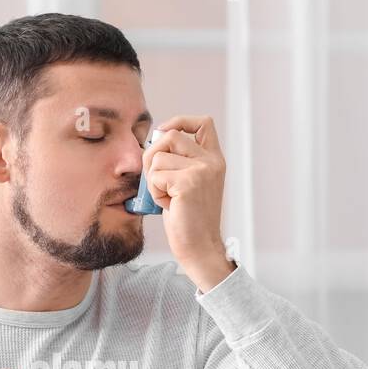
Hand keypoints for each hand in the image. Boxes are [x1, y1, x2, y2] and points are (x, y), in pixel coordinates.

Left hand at [143, 114, 230, 283]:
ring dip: (153, 180)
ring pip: (158, 158)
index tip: (164, 132)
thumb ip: (180, 160)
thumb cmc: (189, 219)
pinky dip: (154, 193)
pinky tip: (168, 205)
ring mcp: (201, 171)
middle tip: (157, 181)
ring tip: (169, 198)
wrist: (200, 247)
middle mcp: (212, 162)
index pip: (203, 123)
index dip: (180, 121)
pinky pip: (155, 177)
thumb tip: (155, 139)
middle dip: (153, 156)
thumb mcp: (189, 182)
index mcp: (215, 160)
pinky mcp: (188, 183)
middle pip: (170, 136)